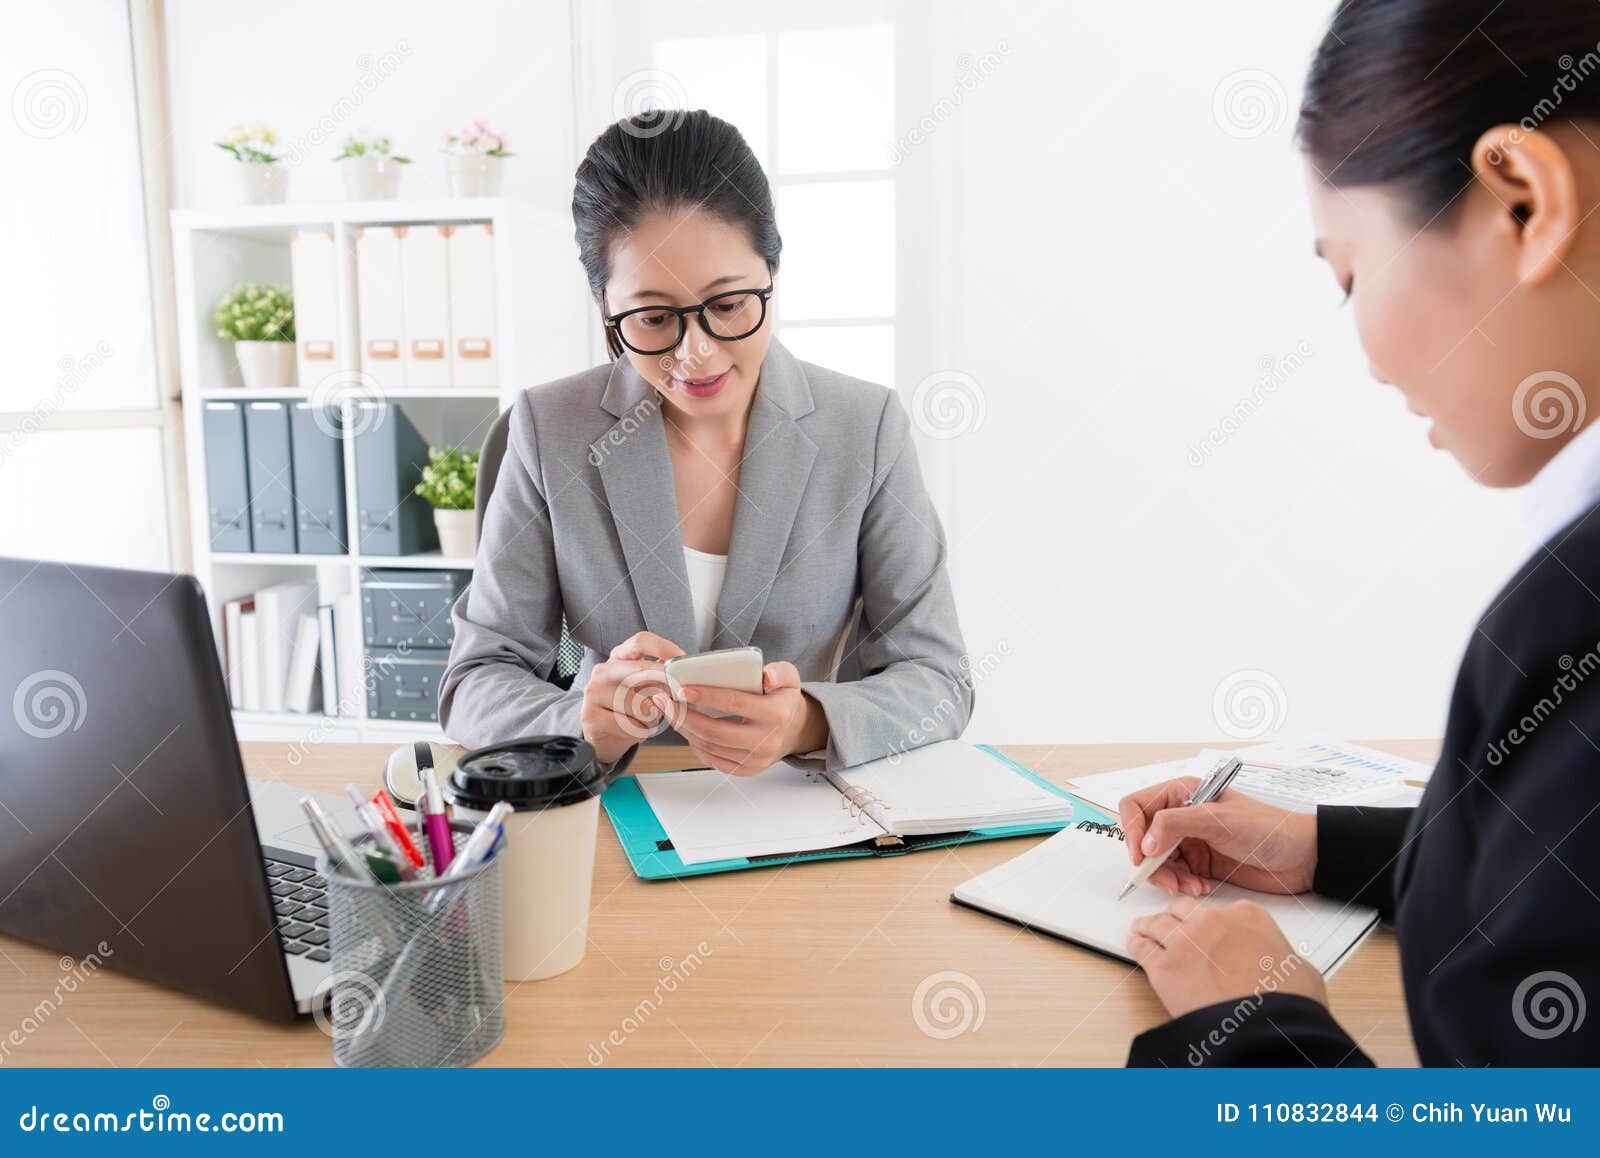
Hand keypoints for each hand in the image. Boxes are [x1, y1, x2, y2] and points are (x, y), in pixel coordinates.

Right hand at [580, 631, 684, 764]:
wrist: (605, 736)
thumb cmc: (630, 710)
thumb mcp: (647, 688)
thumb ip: (662, 677)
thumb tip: (686, 674)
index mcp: (619, 657)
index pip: (641, 641)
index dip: (664, 648)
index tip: (681, 659)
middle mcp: (603, 670)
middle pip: (641, 670)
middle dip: (665, 685)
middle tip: (677, 696)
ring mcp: (594, 692)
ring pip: (639, 703)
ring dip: (652, 717)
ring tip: (646, 720)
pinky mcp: (590, 715)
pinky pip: (628, 724)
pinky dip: (639, 731)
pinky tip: (634, 730)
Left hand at [651, 661, 827, 775]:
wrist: (794, 730)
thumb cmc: (783, 699)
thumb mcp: (789, 679)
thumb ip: (780, 672)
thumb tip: (766, 675)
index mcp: (776, 714)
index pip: (735, 704)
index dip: (707, 696)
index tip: (682, 689)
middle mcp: (767, 741)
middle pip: (715, 732)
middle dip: (684, 717)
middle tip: (665, 701)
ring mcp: (756, 760)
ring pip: (710, 747)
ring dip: (685, 730)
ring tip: (670, 712)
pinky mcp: (747, 771)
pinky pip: (713, 760)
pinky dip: (695, 745)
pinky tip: (686, 729)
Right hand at [1118, 776, 1316, 896]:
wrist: (1300, 857)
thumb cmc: (1268, 828)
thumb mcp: (1218, 820)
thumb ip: (1175, 825)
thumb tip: (1144, 841)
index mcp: (1182, 793)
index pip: (1137, 806)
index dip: (1131, 830)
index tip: (1139, 854)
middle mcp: (1181, 815)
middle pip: (1142, 838)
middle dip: (1150, 861)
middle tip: (1165, 879)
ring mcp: (1189, 840)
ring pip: (1156, 861)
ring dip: (1168, 877)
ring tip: (1188, 886)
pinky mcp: (1199, 863)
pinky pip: (1175, 876)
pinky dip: (1182, 885)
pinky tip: (1200, 887)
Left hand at [1127, 896, 1327, 1017]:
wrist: (1265, 1026)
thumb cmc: (1286, 1000)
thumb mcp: (1297, 968)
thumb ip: (1280, 955)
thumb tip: (1284, 965)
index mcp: (1246, 916)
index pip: (1219, 909)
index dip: (1210, 921)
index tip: (1205, 928)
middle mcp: (1211, 921)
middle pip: (1183, 911)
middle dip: (1176, 918)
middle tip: (1170, 924)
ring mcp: (1184, 941)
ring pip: (1158, 924)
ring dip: (1149, 926)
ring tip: (1142, 928)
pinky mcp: (1163, 967)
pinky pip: (1142, 948)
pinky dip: (1136, 944)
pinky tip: (1134, 944)